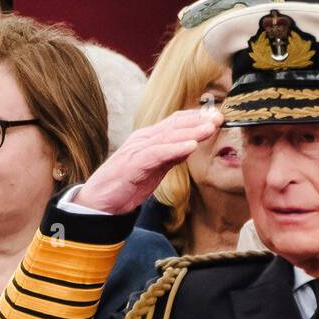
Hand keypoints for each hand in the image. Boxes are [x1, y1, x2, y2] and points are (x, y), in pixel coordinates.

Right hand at [76, 107, 225, 215]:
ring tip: (210, 128)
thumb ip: (170, 157)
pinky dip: (174, 148)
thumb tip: (188, 146)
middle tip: (220, 117)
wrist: (99, 202)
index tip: (217, 116)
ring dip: (190, 131)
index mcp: (148, 139)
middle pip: (174, 125)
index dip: (196, 118)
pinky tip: (190, 146)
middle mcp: (143, 139)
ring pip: (168, 136)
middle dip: (198, 120)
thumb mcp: (154, 170)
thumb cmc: (125, 186)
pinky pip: (157, 153)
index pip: (175, 123)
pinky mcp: (133, 164)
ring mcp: (137, 150)